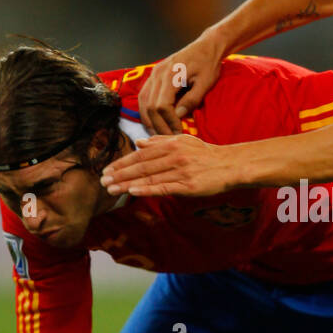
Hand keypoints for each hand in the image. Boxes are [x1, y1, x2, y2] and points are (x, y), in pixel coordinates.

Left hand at [101, 133, 235, 197]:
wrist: (230, 165)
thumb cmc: (205, 154)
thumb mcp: (184, 141)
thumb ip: (160, 141)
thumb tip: (139, 143)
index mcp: (170, 145)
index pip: (140, 155)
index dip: (122, 162)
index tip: (107, 170)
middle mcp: (173, 156)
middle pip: (141, 166)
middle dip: (120, 174)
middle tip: (102, 181)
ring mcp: (180, 171)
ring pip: (149, 178)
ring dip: (127, 183)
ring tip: (111, 189)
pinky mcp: (188, 186)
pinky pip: (163, 188)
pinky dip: (147, 189)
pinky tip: (133, 191)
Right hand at [139, 33, 225, 133]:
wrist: (206, 46)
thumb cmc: (209, 64)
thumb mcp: (206, 82)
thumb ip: (192, 99)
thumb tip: (179, 116)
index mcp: (171, 74)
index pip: (162, 105)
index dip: (169, 122)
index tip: (179, 133)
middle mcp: (158, 73)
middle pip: (150, 106)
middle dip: (159, 125)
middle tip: (169, 140)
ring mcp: (153, 74)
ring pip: (143, 103)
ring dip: (150, 121)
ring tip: (160, 135)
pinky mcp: (154, 76)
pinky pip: (144, 97)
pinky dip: (147, 112)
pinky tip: (154, 122)